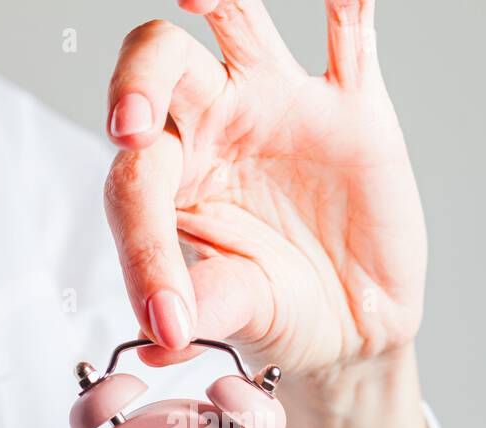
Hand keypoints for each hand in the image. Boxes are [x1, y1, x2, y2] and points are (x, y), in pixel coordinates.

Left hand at [103, 1, 443, 427]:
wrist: (355, 324)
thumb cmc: (281, 311)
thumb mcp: (242, 313)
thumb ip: (206, 306)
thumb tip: (161, 336)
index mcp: (172, 177)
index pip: (136, 183)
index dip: (143, 251)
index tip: (167, 324)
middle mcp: (213, 124)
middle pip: (159, 65)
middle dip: (135, 84)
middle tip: (129, 129)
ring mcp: (280, 104)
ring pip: (236, 20)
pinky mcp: (352, 105)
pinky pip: (351, 33)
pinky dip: (347, 0)